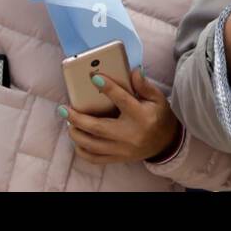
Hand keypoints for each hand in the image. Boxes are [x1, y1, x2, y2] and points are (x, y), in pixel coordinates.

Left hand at [60, 70, 180, 165]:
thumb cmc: (159, 116)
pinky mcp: (118, 158)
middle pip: (98, 128)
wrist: (166, 144)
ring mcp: (123, 150)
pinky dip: (82, 150)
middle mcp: (130, 135)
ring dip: (76, 134)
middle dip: (78, 118)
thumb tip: (133, 71)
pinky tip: (76, 139)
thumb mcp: (157, 98)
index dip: (109, 88)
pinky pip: (95, 158)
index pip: (123, 100)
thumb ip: (144, 85)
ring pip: (93, 145)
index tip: (95, 77)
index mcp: (141, 116)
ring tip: (67, 122)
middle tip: (64, 108)